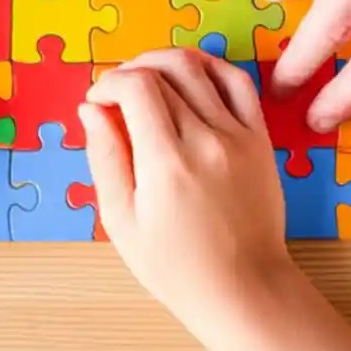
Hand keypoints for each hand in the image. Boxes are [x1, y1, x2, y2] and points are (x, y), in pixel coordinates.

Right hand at [79, 48, 292, 339]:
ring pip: (198, 66)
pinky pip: (237, 81)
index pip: (135, 87)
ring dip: (164, 61)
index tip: (96, 102)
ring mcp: (238, 135)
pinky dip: (209, 66)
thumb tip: (90, 109)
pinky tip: (188, 76)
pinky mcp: (259, 138)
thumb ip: (104, 158)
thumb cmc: (176, 266)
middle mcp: (205, 140)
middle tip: (115, 94)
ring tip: (145, 80)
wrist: (244, 288)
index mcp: (166, 163)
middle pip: (163, 71)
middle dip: (129, 71)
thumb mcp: (122, 221)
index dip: (108, 82)